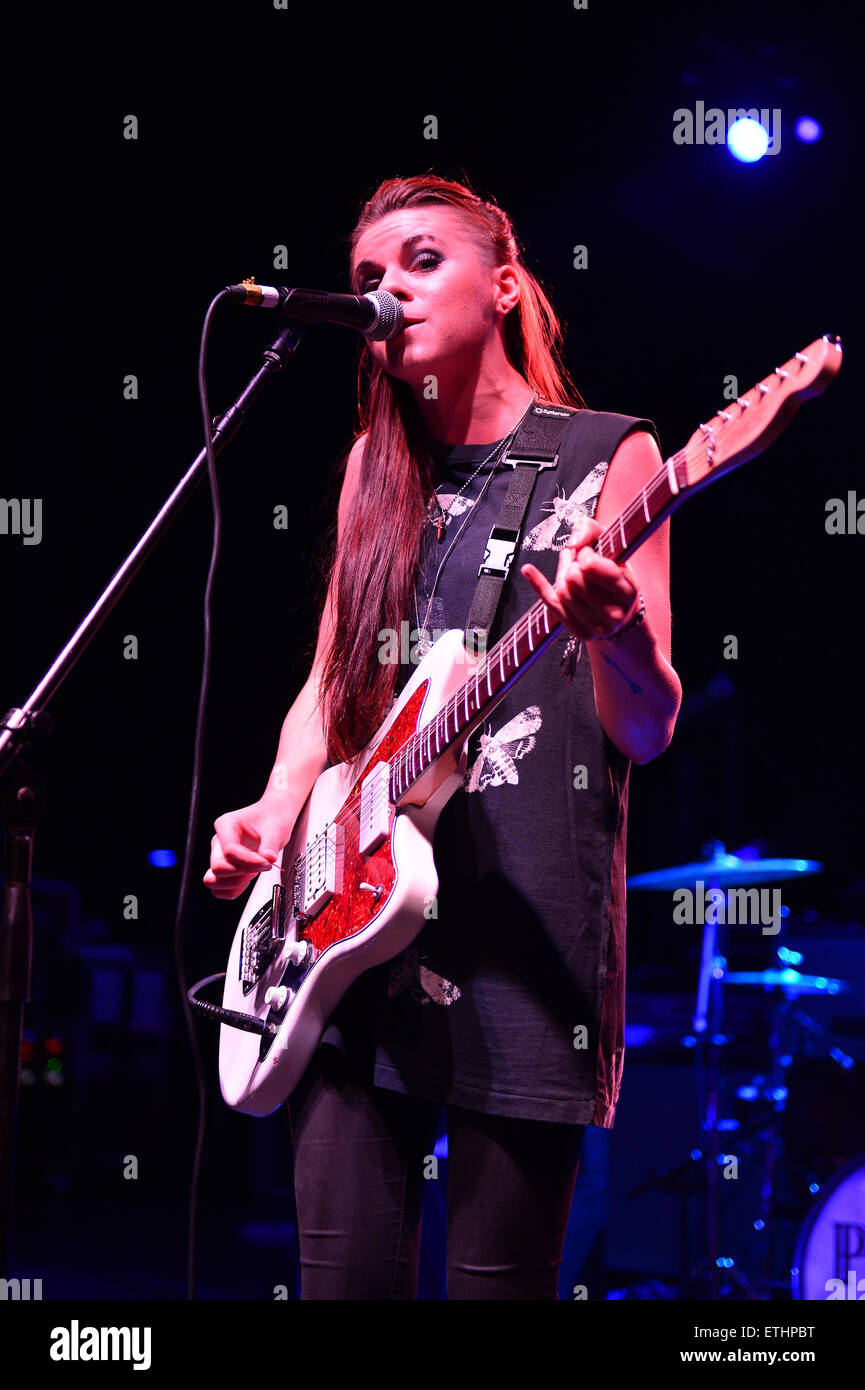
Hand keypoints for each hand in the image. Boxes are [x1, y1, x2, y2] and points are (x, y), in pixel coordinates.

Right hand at [203, 798, 295, 899]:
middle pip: (218, 867)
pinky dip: (233, 890)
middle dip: (242, 872)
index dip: (249, 861)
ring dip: (235, 882)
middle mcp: (219, 841)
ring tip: (252, 874)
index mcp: (226, 825)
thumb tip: (268, 859)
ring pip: (212, 880)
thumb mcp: (276, 828)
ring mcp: (220, 855)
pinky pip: (219, 888)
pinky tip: (248, 879)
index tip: (266, 862)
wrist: (274, 818)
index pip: (229, 851)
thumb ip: (271, 844)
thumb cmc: (272, 818)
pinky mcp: (226, 867)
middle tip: (262, 866)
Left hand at [520, 516, 640, 640]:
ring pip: (562, 591)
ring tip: (572, 570)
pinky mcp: (579, 631)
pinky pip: (551, 603)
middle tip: (578, 562)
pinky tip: (528, 571)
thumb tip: (573, 542)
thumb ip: (592, 531)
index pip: (590, 566)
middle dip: (571, 565)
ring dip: (562, 574)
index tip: (587, 552)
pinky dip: (538, 584)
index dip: (583, 554)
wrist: (622, 611)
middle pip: (572, 579)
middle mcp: (614, 612)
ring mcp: (596, 626)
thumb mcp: (613, 546)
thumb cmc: (615, 574)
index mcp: (627, 590)